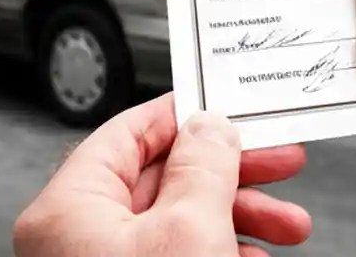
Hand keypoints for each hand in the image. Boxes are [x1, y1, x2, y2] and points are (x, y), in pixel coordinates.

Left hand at [13, 92, 311, 255]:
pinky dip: (219, 252)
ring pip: (176, 225)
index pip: (127, 133)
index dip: (188, 118)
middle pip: (161, 180)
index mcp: (67, 208)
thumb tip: (212, 127)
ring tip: (287, 224)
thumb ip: (204, 168)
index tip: (232, 112)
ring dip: (238, 218)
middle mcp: (74, 239)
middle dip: (232, 176)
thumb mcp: (187, 232)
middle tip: (279, 164)